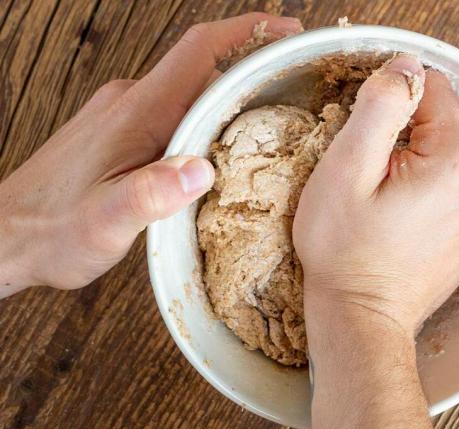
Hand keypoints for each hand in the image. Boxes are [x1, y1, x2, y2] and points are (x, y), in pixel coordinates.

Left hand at [0, 13, 302, 296]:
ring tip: (271, 114)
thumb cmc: (54, 230)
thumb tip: (200, 171)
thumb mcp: (104, 222)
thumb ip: (150, 194)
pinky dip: (206, 112)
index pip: (198, 51)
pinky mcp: (122, 129)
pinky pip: (174, 107)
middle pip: (201, 65)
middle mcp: (132, 102)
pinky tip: (221, 142)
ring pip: (189, 88)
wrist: (7, 233)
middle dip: (252, 65)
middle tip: (296, 83)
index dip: (247, 32)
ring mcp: (125, 113)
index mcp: (138, 112)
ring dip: (230, 91)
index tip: (288, 31)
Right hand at [294, 56, 458, 337]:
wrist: (364, 317)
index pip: (430, 87)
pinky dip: (437, 181)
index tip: (370, 144)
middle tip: (378, 179)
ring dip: (422, 158)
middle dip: (408, 134)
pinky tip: (411, 211)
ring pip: (453, 145)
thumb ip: (380, 104)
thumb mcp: (346, 169)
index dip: (390, 107)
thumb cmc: (347, 251)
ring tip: (393, 200)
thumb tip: (406, 65)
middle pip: (446, 117)